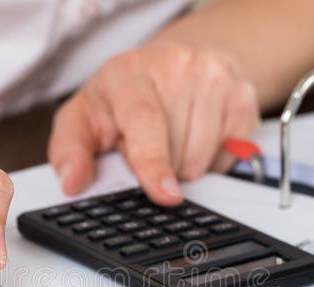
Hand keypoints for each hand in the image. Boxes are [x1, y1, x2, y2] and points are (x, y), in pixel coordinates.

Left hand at [49, 42, 258, 205]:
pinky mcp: (244, 96)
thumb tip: (72, 182)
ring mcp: (215, 77)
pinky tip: (197, 136)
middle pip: (177, 152)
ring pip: (203, 159)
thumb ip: (69, 151)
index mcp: (129, 72)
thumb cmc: (122, 99)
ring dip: (184, 166)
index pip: (145, 122)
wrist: (171, 65)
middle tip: (147, 146)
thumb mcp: (83, 119)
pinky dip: (210, 160)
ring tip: (170, 139)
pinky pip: (229, 156)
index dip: (154, 164)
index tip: (165, 194)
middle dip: (160, 168)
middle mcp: (176, 65)